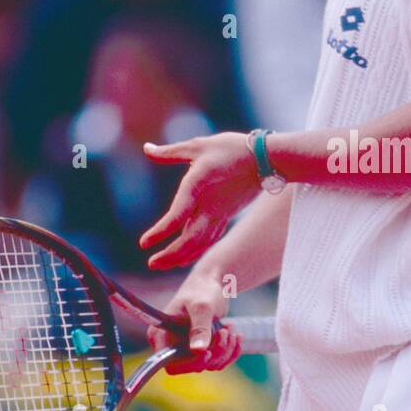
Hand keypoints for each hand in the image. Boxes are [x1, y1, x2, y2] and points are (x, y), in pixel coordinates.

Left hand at [139, 132, 260, 268]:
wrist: (266, 159)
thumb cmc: (232, 148)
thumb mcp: (198, 146)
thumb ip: (170, 151)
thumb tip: (146, 148)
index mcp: (198, 187)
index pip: (177, 216)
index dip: (160, 232)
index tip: (144, 243)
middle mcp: (209, 206)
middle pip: (190, 239)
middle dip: (170, 255)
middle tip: (151, 263)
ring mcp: (220, 214)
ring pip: (201, 243)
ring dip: (181, 257)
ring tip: (162, 264)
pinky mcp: (227, 215)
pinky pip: (210, 239)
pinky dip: (196, 251)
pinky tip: (185, 257)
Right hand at [147, 273, 240, 373]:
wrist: (213, 283)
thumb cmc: (203, 290)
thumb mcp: (202, 307)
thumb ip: (200, 328)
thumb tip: (198, 350)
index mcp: (161, 335)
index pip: (170, 364)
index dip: (190, 363)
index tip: (208, 351)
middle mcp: (171, 345)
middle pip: (193, 366)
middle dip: (215, 353)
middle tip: (226, 332)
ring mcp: (187, 349)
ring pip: (209, 364)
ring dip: (226, 350)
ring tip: (230, 328)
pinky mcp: (201, 349)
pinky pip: (217, 361)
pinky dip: (230, 351)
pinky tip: (236, 335)